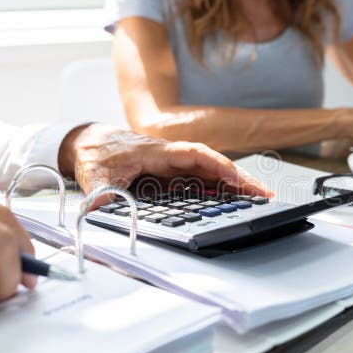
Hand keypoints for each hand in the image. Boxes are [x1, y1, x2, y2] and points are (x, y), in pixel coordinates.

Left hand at [58, 123, 271, 196]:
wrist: (88, 143)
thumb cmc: (95, 152)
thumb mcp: (94, 173)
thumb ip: (100, 191)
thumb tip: (99, 209)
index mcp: (158, 152)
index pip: (197, 156)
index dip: (220, 167)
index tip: (240, 180)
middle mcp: (172, 157)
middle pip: (213, 164)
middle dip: (239, 178)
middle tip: (264, 195)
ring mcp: (173, 165)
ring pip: (210, 173)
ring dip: (234, 184)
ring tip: (258, 200)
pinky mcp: (171, 174)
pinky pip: (200, 180)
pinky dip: (219, 189)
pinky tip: (233, 201)